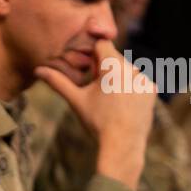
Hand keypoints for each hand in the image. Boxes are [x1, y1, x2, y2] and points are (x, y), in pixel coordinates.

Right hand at [36, 40, 154, 186]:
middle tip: (98, 90)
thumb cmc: (97, 122)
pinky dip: (131, 87)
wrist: (122, 145)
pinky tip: (124, 104)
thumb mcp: (77, 100)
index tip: (90, 72)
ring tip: (111, 100)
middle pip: (114, 58)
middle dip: (105, 68)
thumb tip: (37, 70)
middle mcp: (132, 68)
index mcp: (113, 66)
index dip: (93, 57)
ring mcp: (144, 78)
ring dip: (118, 77)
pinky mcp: (152, 89)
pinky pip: (138, 81)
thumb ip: (58, 82)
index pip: (102, 44)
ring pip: (126, 69)